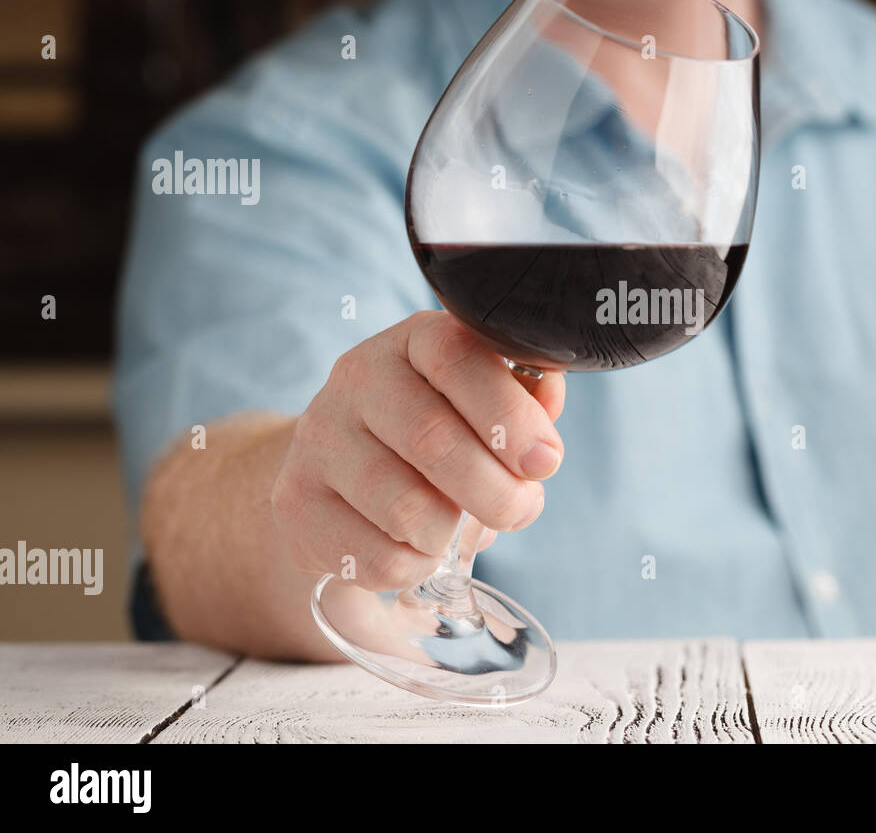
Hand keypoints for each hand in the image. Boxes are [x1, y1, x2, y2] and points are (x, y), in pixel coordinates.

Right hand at [269, 311, 564, 590]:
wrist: (345, 470)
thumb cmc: (439, 431)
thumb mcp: (487, 405)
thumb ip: (527, 404)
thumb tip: (548, 409)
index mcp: (415, 340)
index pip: (458, 358)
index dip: (509, 415)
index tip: (544, 462)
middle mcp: (357, 376)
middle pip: (434, 441)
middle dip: (496, 492)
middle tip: (518, 509)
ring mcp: (318, 438)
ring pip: (406, 508)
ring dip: (451, 534)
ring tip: (456, 527)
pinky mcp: (294, 502)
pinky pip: (375, 558)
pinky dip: (413, 567)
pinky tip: (414, 548)